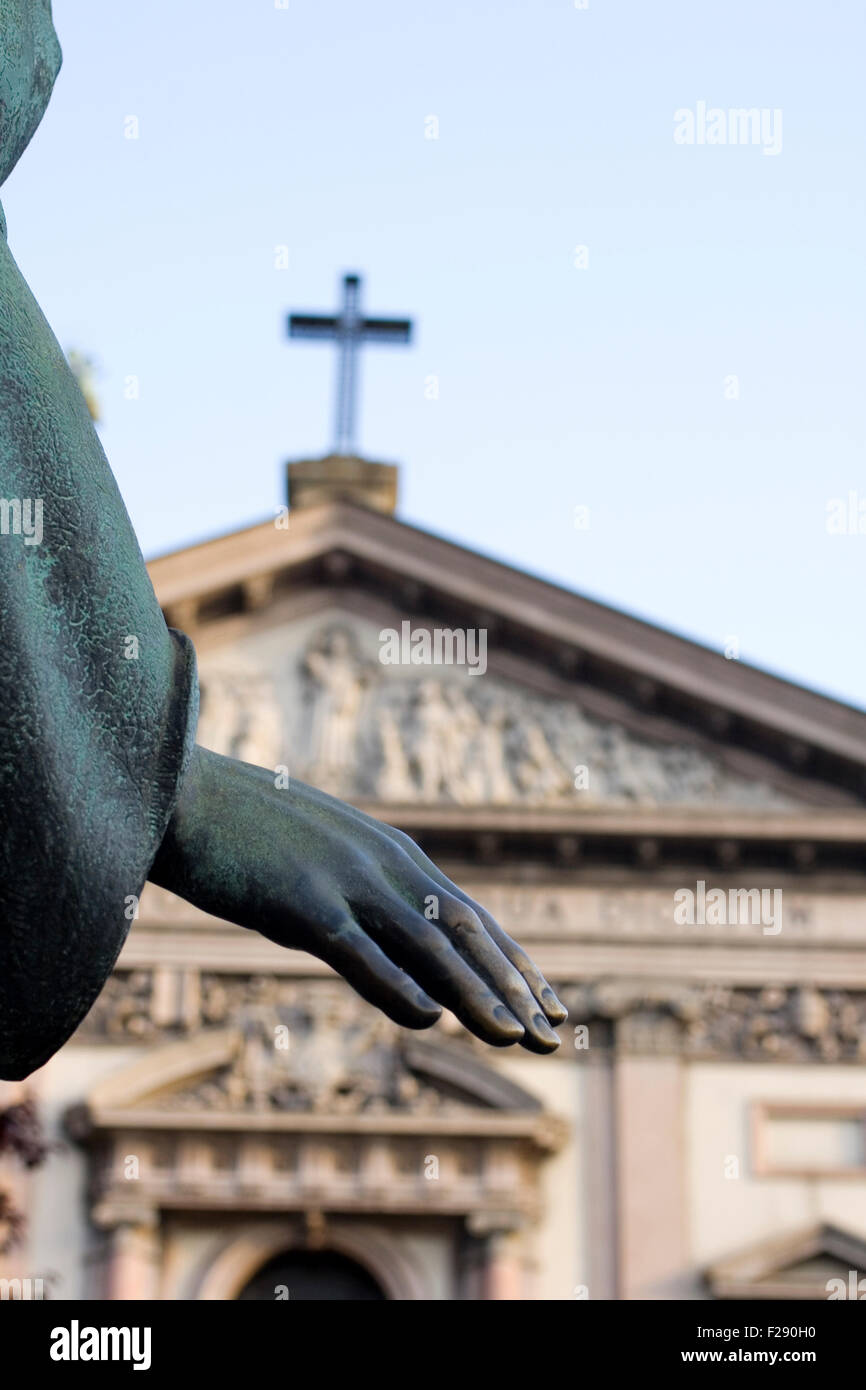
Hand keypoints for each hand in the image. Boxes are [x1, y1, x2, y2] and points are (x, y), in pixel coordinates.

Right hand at [150, 746, 566, 1051]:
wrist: (181, 790)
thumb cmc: (250, 833)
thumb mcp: (322, 866)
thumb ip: (362, 904)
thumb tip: (392, 952)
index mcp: (392, 855)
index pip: (470, 917)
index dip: (514, 964)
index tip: (551, 1004)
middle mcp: (383, 865)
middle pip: (463, 930)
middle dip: (514, 984)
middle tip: (555, 1032)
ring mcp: (344, 881)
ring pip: (426, 943)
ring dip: (474, 991)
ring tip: (514, 1035)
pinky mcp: (299, 901)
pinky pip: (356, 949)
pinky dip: (395, 984)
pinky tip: (429, 1020)